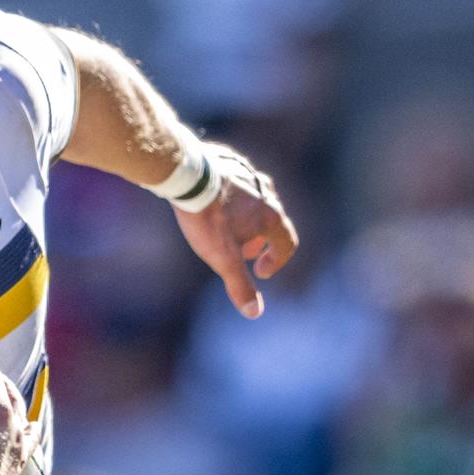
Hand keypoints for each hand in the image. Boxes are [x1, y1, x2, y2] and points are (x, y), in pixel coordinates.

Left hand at [173, 143, 298, 318]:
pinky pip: (237, 183)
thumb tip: (254, 313)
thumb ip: (240, 285)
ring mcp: (248, 174)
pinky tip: (212, 203)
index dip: (276, 262)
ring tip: (226, 229)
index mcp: (271, 215)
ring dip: (246, 219)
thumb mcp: (223, 258)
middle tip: (239, 253)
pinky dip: (231, 198)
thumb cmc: (207, 218)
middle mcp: (266, 193)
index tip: (258, 272)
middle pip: (272, 222)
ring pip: (255, 201)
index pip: (287, 243)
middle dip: (258, 242)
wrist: (186, 176)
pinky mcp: (230, 162)